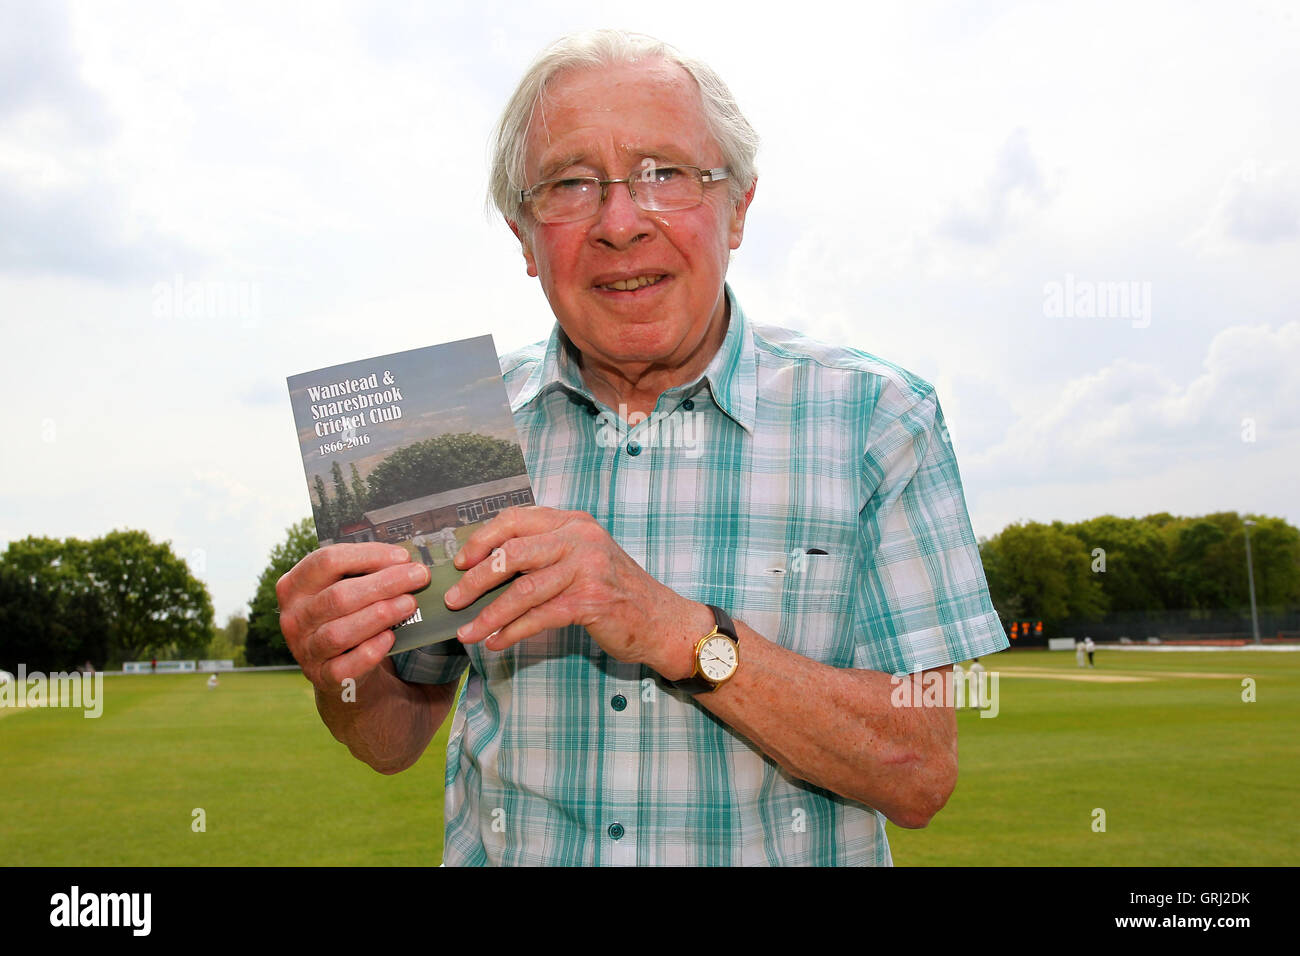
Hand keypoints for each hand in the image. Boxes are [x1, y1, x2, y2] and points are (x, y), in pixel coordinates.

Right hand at [276, 543, 429, 691]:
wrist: (342, 668)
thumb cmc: (348, 617)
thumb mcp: (346, 590)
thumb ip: (366, 574)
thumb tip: (406, 562)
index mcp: (295, 586)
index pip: (327, 560)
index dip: (369, 555)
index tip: (403, 557)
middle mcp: (294, 618)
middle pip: (339, 595)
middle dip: (385, 583)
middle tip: (418, 576)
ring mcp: (306, 650)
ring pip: (340, 632)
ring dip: (380, 615)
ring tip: (410, 603)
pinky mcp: (323, 677)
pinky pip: (347, 665)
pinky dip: (371, 650)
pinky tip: (390, 637)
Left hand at [444, 507, 706, 677]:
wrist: (662, 620)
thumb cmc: (616, 591)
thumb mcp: (582, 558)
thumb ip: (545, 553)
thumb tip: (487, 567)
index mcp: (573, 522)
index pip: (516, 519)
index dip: (482, 538)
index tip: (459, 561)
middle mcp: (580, 538)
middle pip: (513, 552)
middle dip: (476, 579)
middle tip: (452, 599)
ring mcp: (587, 568)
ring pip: (523, 589)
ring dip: (489, 614)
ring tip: (466, 632)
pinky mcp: (591, 600)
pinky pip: (540, 616)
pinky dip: (512, 631)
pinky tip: (496, 643)